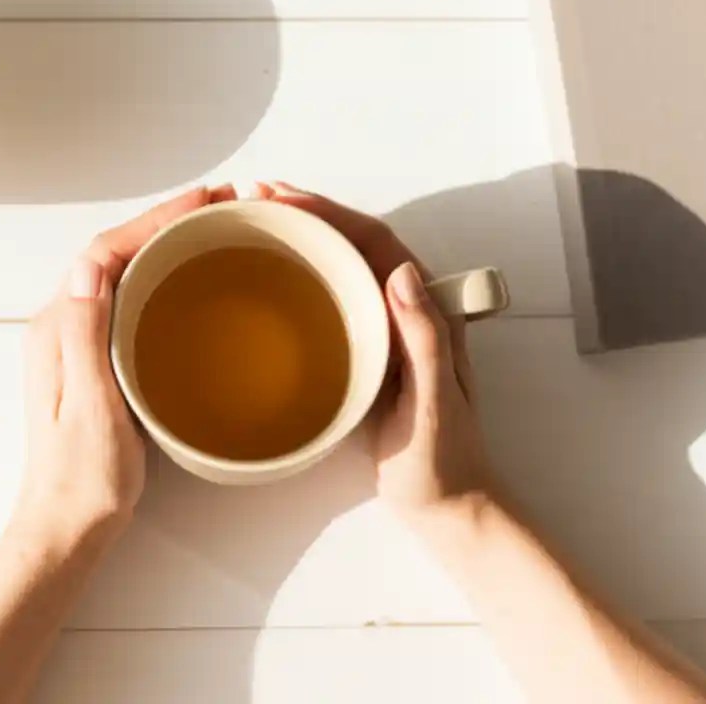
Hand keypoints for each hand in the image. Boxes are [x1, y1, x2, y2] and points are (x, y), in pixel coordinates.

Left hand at [14, 186, 236, 544]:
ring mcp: (75, 345)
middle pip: (112, 254)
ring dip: (160, 244)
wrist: (66, 526)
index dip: (153, 220)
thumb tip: (93, 265)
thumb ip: (86, 335)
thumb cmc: (83, 478)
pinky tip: (186, 282)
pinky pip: (125, 301)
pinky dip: (157, 277)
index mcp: (57, 330)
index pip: (104, 252)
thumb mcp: (92, 406)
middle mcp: (61, 328)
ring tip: (209, 228)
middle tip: (217, 205)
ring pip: (119, 274)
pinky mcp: (92, 363)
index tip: (201, 202)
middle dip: (162, 222)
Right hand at [258, 183, 495, 525]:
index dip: (334, 214)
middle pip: (360, 243)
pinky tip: (276, 278)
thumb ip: (426, 339)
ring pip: (347, 267)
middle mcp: (410, 311)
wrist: (446, 505)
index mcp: (431, 312)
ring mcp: (388, 332)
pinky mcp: (369, 354)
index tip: (287, 200)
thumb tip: (402, 272)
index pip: (380, 243)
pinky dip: (307, 277)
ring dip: (308, 239)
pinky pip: (336, 300)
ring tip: (261, 222)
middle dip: (314, 214)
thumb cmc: (442, 461)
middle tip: (259, 199)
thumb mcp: (435, 402)